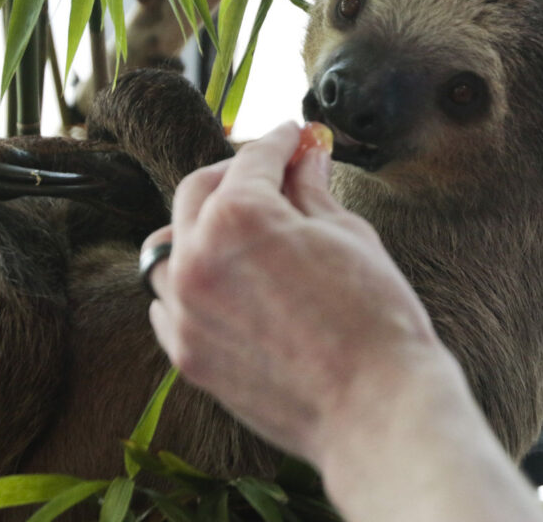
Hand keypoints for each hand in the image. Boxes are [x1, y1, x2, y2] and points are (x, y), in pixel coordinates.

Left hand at [142, 121, 442, 465]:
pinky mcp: (187, 354)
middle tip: (273, 172)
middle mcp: (195, 258)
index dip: (279, 140)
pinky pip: (166, 304)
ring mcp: (183, 311)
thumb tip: (307, 158)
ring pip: (167, 248)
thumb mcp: (348, 234)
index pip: (252, 159)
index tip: (294, 137)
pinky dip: (188, 283)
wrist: (376, 405)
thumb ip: (312, 190)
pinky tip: (226, 282)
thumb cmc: (374, 318)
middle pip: (197, 192)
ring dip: (200, 228)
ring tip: (243, 229)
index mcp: (238, 217)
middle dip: (234, 174)